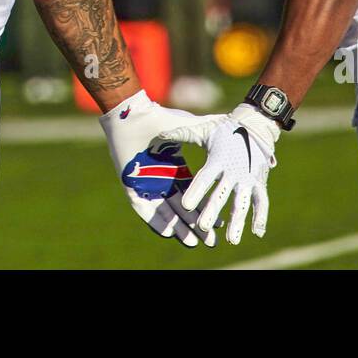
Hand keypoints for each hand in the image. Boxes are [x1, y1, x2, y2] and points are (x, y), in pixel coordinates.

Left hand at [100, 90, 220, 247]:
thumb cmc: (158, 118)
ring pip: (166, 212)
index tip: (220, 222)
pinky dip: (155, 221)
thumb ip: (201, 136)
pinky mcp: (131, 186)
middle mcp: (163, 179)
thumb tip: (226, 125)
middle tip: (212, 242)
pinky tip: (169, 233)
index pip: (193, 194)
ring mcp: (147, 184)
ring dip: (179, 228)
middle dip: (197, 225)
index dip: (206, 208)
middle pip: (183, 209)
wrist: (133, 115)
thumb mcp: (186, 128)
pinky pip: (144, 209)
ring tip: (194, 243)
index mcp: (175, 168)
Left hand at [161, 103, 278, 244]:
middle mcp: (233, 171)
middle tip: (202, 226)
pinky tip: (257, 233)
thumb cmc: (224, 130)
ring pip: (242, 202)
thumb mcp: (204, 130)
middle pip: (221, 193)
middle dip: (212, 210)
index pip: (205, 177)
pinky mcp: (259, 183)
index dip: (196, 191)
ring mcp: (248, 178)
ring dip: (238, 221)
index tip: (186, 205)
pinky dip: (260, 216)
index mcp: (218, 159)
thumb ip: (183, 134)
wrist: (255, 125)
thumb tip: (161, 135)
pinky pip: (261, 201)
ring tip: (231, 240)